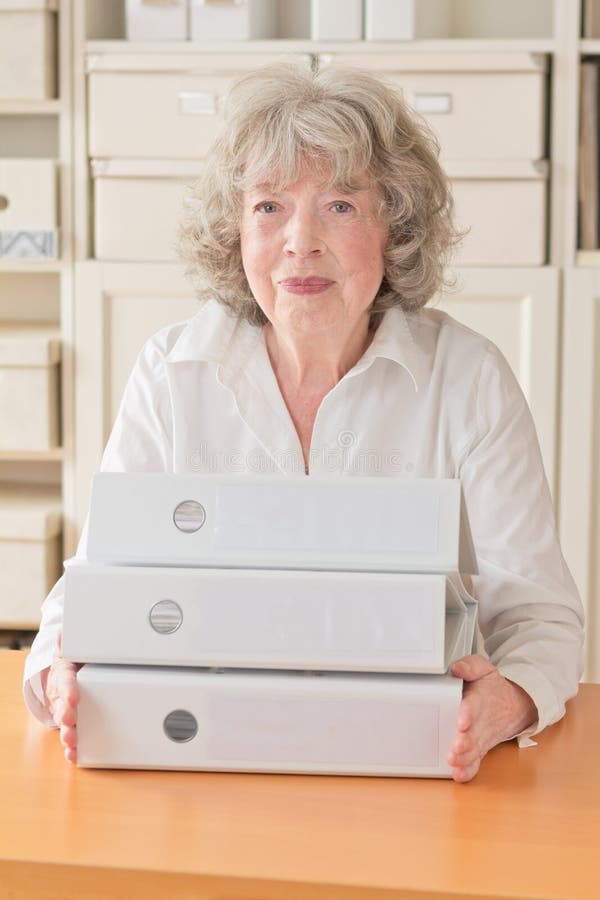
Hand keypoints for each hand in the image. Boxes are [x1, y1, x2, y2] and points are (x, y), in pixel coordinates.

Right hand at [42, 632, 82, 764]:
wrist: (65, 673)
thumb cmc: (72, 661)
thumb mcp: (72, 648)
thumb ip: (71, 642)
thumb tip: (64, 632)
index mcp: (64, 674)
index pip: (64, 681)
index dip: (68, 689)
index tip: (73, 697)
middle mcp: (61, 694)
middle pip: (62, 705)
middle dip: (65, 714)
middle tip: (69, 720)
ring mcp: (65, 709)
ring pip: (65, 723)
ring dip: (68, 733)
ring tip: (72, 742)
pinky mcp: (71, 721)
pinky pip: (71, 734)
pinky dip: (72, 747)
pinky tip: (75, 755)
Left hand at [448, 654, 537, 782]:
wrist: (514, 704)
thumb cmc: (492, 687)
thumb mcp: (484, 669)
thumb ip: (471, 666)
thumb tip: (458, 668)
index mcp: (481, 700)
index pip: (475, 706)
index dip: (469, 714)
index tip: (462, 722)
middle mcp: (482, 721)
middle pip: (475, 733)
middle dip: (466, 742)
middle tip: (456, 748)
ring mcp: (482, 737)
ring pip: (475, 750)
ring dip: (465, 757)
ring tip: (454, 761)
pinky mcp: (480, 747)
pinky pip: (476, 761)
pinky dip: (469, 770)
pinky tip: (459, 776)